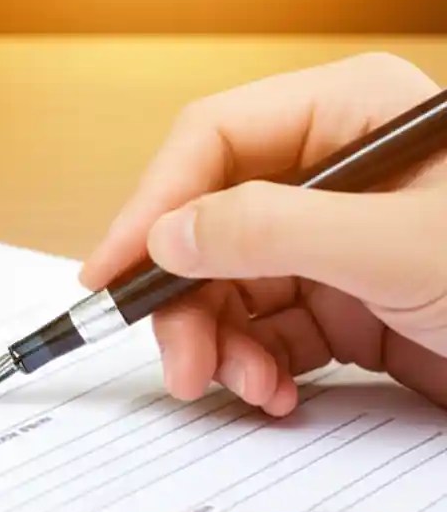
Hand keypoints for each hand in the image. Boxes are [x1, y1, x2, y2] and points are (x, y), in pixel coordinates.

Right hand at [79, 52, 446, 415]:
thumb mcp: (401, 246)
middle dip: (185, 299)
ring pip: (229, 285)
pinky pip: (268, 331)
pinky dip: (256, 368)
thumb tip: (166, 233)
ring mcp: (339, 244)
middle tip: (177, 363)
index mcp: (349, 117)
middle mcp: (334, 175)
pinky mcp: (349, 306)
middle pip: (209, 223)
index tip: (110, 270)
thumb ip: (274, 229)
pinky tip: (273, 394)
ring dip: (218, 343)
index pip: (213, 141)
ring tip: (238, 387)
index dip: (151, 203)